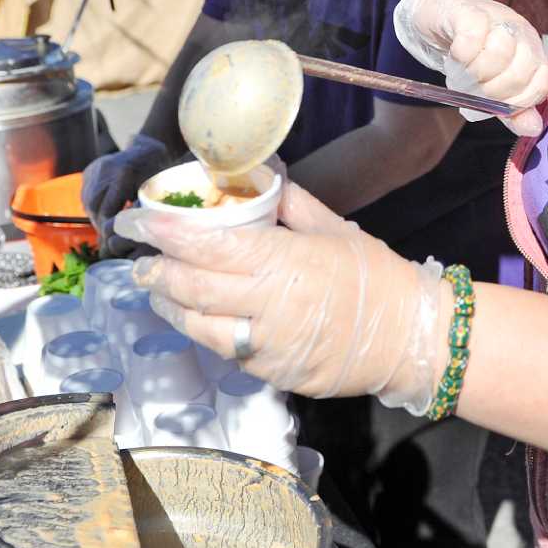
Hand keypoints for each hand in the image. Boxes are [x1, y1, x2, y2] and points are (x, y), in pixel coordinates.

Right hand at [82, 133, 174, 255]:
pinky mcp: (89, 171)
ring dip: (96, 216)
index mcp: (123, 173)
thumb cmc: (158, 170)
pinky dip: (94, 207)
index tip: (116, 237)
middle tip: (110, 236)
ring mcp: (95, 169)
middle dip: (101, 223)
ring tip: (107, 226)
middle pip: (94, 206)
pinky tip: (104, 213)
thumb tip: (130, 234)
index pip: (107, 209)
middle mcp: (105, 169)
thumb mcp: (153, 189)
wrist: (147, 147)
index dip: (110, 226)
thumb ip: (141, 209)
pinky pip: (86, 194)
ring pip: (88, 201)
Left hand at [117, 183, 446, 411]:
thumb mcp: (333, 228)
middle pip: (193, 288)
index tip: (138, 222)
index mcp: (284, 260)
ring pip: (200, 326)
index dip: (167, 234)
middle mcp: (269, 304)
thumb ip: (289, 204)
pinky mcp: (271, 373)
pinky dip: (205, 330)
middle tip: (140, 261)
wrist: (409, 337)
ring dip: (171, 307)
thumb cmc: (374, 276)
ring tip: (157, 291)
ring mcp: (267, 345)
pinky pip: (226, 350)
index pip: (208, 246)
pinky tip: (198, 317)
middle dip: (157, 273)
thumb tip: (258, 175)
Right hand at [393, 0, 547, 135]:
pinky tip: (454, 57)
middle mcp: (521, 33)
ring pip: (498, 56)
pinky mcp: (471, 11)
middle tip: (472, 89)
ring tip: (461, 74)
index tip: (494, 104)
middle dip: (491, 92)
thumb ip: (512, 108)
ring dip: (474, 74)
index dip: (517, 103)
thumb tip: (533, 129)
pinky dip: (461, 57)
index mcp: (532, 52)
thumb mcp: (494, 82)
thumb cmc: (471, 51)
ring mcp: (498, 18)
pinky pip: (472, 40)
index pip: (540, 85)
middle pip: (519, 73)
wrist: (442, 12)